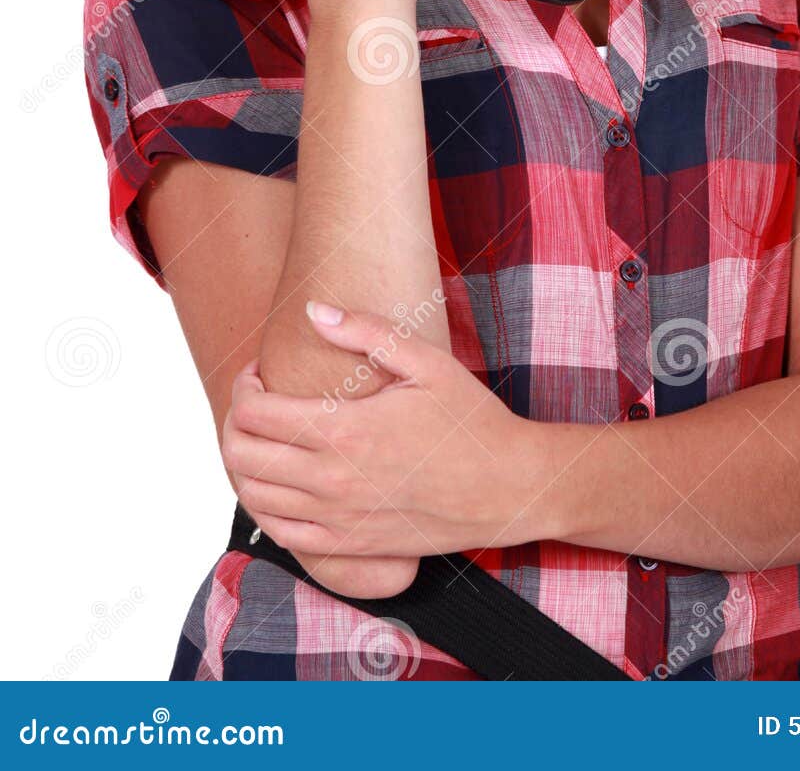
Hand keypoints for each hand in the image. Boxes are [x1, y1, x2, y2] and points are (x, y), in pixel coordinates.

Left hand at [221, 306, 546, 559]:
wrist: (508, 487)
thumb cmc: (470, 420)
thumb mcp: (427, 361)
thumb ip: (366, 331)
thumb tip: (313, 310)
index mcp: (344, 430)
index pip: (253, 412)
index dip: (242, 386)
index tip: (259, 372)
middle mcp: (331, 480)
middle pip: (240, 455)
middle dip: (234, 422)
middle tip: (254, 401)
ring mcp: (337, 519)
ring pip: (253, 496)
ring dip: (244, 463)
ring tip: (265, 438)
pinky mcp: (349, 546)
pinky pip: (280, 535)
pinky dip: (264, 507)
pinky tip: (280, 483)